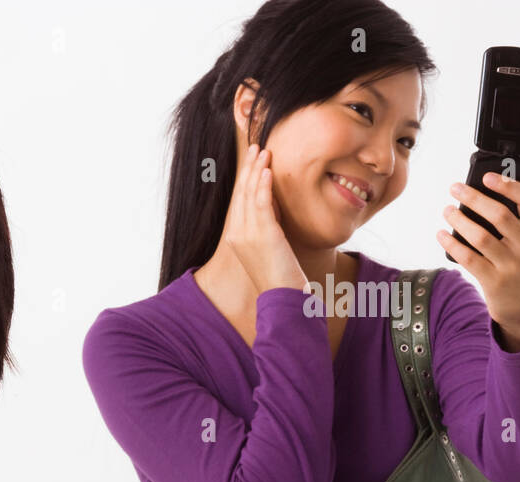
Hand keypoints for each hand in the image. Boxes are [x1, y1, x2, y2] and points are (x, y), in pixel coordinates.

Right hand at [222, 143, 308, 293]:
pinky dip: (263, 185)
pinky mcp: (263, 235)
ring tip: (264, 151)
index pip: (239, 200)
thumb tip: (275, 210)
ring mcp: (248, 235)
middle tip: (256, 146)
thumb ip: (269, 228)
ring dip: (256, 170)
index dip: (245, 177)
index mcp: (236, 237)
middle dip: (248, 168)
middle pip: (241, 194)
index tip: (253, 159)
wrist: (283, 298)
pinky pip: (261, 204)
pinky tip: (268, 170)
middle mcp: (237, 234)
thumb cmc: (281, 277)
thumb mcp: (271, 249)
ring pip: (249, 195)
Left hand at [439, 173, 519, 335]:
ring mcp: (512, 264)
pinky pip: (468, 258)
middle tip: (454, 188)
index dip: (507, 185)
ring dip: (459, 220)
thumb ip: (513, 219)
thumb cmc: (519, 261)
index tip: (485, 177)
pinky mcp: (493, 280)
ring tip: (446, 210)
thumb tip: (478, 195)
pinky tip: (441, 234)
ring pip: (481, 236)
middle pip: (499, 215)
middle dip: (473, 199)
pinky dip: (451, 244)